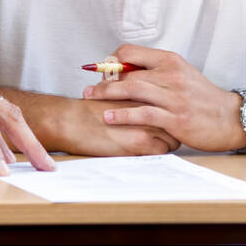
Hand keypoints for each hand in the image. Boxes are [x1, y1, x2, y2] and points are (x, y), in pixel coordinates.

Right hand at [55, 97, 180, 155]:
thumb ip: (133, 99)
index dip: (169, 112)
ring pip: (172, 137)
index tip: (167, 119)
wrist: (71, 121)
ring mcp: (146, 124)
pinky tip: (147, 152)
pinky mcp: (140, 142)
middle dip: (172, 128)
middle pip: (175, 119)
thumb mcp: (114, 95)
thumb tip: (147, 106)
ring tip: (156, 145)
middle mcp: (148, 106)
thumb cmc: (88, 109)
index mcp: (141, 92)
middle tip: (167, 134)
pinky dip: (158, 153)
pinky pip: (162, 151)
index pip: (169, 101)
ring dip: (167, 142)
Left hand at [81, 44, 245, 151]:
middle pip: (128, 73)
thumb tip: (128, 69)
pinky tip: (109, 117)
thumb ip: (157, 70)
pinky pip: (144, 114)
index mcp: (170, 61)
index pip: (131, 52)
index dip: (113, 61)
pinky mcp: (176, 118)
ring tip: (91, 99)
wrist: (230, 118)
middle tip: (88, 88)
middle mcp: (171, 75)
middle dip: (104, 80)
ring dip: (107, 95)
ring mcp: (174, 97)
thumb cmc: (203, 98)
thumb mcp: (182, 75)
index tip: (103, 72)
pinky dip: (123, 115)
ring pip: (133, 90)